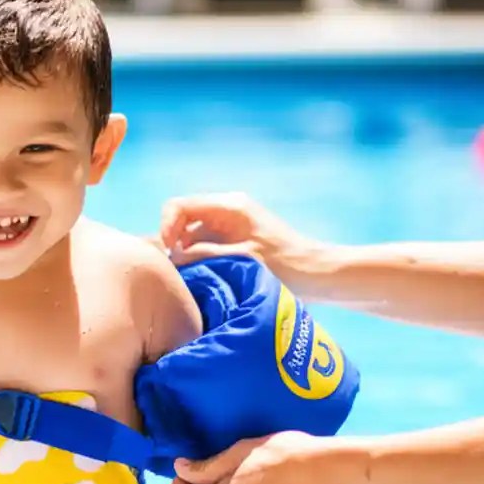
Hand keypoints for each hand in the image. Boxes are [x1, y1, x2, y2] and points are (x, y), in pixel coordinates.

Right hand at [158, 192, 319, 278]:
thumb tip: (172, 256)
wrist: (318, 274)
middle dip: (171, 242)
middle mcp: (226, 210)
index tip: (168, 253)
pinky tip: (198, 278)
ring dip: (184, 254)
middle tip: (172, 269)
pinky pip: (203, 245)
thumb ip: (204, 255)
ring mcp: (229, 225)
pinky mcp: (233, 241)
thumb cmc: (286, 267)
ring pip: (190, 235)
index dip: (165, 227)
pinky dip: (196, 259)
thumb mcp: (241, 260)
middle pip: (181, 219)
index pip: (178, 206)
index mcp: (229, 206)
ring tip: (184, 277)